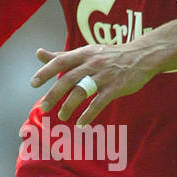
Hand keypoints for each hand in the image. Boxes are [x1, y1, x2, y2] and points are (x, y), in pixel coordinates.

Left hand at [30, 43, 156, 125]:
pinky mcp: (116, 87)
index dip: (46, 72)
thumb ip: (62, 55)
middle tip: (44, 108)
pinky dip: (88, 114)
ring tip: (61, 116)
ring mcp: (104, 75)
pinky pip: (99, 102)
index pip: (60, 61)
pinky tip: (81, 124)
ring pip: (82, 91)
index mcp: (83, 54)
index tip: (33, 84)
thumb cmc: (110, 55)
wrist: (143, 56)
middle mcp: (92, 63)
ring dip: (69, 105)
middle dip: (54, 94)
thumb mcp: (86, 52)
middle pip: (68, 79)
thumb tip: (38, 53)